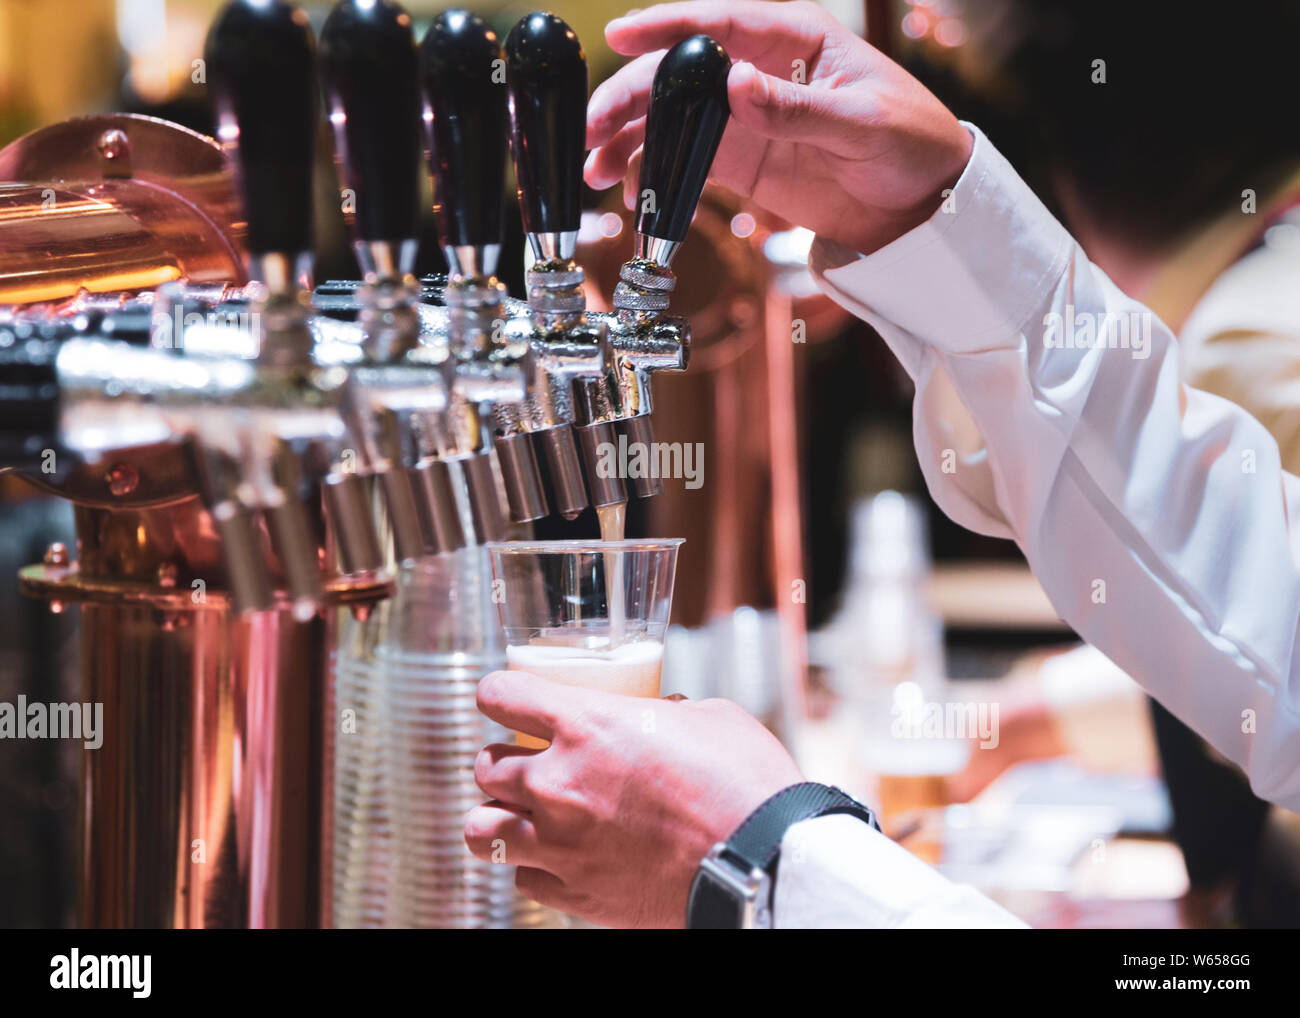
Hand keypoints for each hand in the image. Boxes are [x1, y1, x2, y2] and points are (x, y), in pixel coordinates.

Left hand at [465, 670, 804, 927]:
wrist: (765, 863)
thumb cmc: (745, 783)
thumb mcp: (707, 718)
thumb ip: (664, 712)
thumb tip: (660, 715)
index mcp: (586, 725)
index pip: (500, 694)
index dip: (498, 694)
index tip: (505, 700)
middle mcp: (558, 783)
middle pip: (483, 766)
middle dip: (501, 761)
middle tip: (525, 764)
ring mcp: (561, 843)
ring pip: (479, 830)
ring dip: (497, 818)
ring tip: (522, 817)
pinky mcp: (576, 893)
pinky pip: (523, 878)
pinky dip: (535, 866)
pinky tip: (561, 857)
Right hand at [586, 0, 973, 255]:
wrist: (922, 203)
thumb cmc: (910, 142)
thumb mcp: (863, 124)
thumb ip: (800, 108)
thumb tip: (737, 87)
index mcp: (794, 39)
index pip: (720, 22)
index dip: (667, 27)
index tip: (621, 36)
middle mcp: (759, 71)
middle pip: (680, 75)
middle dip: (631, 96)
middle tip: (592, 125)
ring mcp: (745, 117)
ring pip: (672, 118)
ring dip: (630, 139)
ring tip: (595, 167)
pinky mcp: (741, 160)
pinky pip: (685, 161)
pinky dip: (653, 174)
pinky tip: (631, 190)